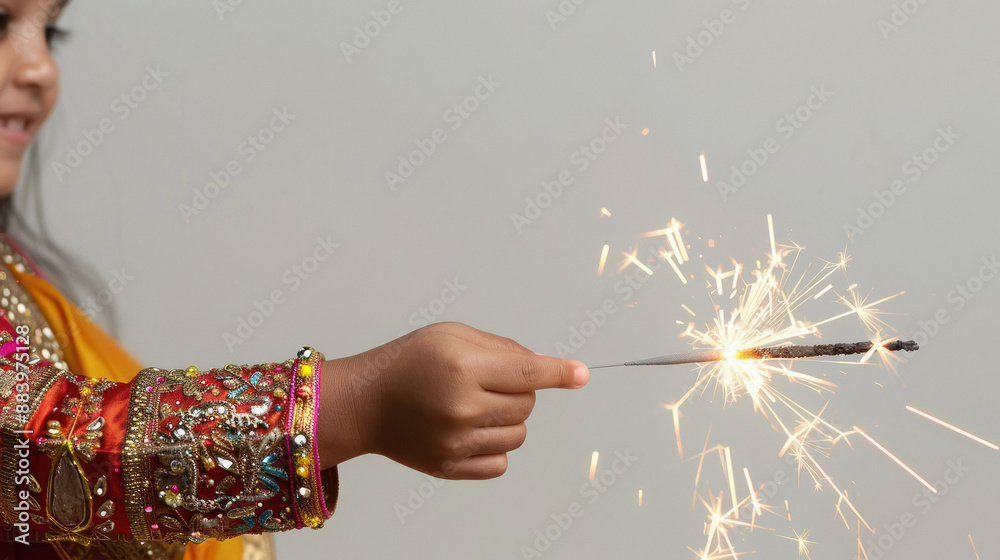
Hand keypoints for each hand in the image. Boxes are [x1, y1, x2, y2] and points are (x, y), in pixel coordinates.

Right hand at [317, 322, 588, 478]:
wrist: (365, 402)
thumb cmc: (407, 363)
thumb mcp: (451, 335)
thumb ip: (501, 348)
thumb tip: (543, 366)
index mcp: (463, 368)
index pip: (528, 372)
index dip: (559, 373)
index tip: (580, 375)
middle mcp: (461, 406)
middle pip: (527, 404)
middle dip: (518, 390)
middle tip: (487, 381)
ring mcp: (456, 441)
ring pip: (518, 434)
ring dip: (508, 418)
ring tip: (476, 404)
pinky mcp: (450, 466)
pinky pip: (500, 462)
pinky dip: (494, 445)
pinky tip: (471, 429)